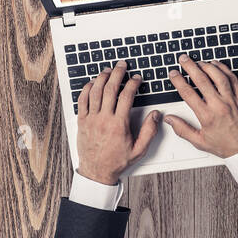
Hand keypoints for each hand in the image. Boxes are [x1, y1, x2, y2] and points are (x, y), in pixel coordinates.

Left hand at [76, 60, 160, 184]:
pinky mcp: (81, 121)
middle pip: (110, 89)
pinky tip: (92, 82)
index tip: (136, 78)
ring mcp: (91, 119)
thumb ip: (149, 131)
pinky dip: (87, 88)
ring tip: (108, 70)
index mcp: (118, 125)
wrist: (96, 172)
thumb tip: (156, 115)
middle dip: (117, 73)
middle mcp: (103, 119)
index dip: (132, 84)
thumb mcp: (139, 150)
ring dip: (102, 78)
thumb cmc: (116, 161)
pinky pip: (82, 100)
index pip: (126, 96)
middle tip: (122, 65)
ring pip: (95, 92)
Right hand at [165, 54, 237, 157]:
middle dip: (190, 67)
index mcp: (207, 116)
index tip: (173, 74)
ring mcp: (232, 100)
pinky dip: (224, 69)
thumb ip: (183, 129)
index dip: (178, 81)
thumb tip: (170, 119)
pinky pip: (232, 78)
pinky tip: (216, 65)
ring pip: (218, 76)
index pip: (188, 93)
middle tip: (183, 59)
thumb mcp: (200, 142)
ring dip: (207, 65)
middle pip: (201, 80)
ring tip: (198, 61)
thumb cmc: (226, 146)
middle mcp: (219, 105)